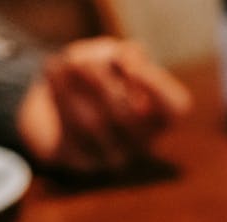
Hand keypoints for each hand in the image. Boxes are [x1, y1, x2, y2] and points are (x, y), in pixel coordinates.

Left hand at [16, 37, 191, 174]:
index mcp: (161, 116)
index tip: (129, 64)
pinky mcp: (81, 161)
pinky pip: (68, 131)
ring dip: (74, 88)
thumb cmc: (101, 75)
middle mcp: (143, 142)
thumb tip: (126, 59)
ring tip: (62, 62)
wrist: (66, 102)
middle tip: (82, 61)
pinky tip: (51, 72)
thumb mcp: (116, 56)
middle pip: (129, 116)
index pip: (175, 108)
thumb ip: (125, 54)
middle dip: (102, 84)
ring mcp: (113, 156)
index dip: (156, 86)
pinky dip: (58, 96)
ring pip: (94, 124)